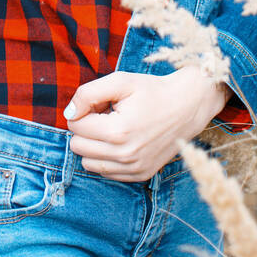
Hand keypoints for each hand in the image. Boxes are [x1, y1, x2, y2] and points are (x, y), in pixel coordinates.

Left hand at [63, 69, 231, 181]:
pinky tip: (122, 141)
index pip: (76, 126)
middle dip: (86, 128)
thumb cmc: (152, 91)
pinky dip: (106, 157)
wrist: (188, 106)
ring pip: (88, 163)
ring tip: (113, 128)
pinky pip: (105, 172)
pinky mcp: (140, 175)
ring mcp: (133, 168)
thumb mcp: (120, 81)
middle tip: (105, 114)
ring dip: (93, 145)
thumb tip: (69, 113)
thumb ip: (88, 94)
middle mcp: (125, 155)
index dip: (83, 110)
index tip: (101, 103)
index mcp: (118, 131)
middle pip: (77, 146)